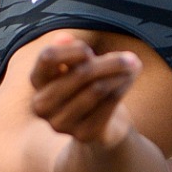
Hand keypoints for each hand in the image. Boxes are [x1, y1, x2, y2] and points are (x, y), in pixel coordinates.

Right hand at [29, 35, 141, 149]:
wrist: (100, 126)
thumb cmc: (86, 87)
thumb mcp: (77, 65)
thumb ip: (71, 51)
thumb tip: (64, 37)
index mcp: (37, 81)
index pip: (48, 57)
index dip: (73, 49)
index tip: (89, 51)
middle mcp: (42, 105)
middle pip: (80, 73)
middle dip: (110, 62)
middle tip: (131, 58)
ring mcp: (60, 123)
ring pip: (97, 89)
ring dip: (120, 74)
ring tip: (134, 66)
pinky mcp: (83, 134)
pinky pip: (108, 104)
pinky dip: (122, 88)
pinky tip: (129, 80)